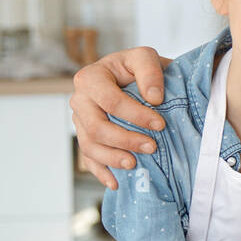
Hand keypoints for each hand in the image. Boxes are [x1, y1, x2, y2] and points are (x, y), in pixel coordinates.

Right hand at [69, 47, 169, 188]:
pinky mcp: (86, 137)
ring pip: (89, 145)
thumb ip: (149, 71)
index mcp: (90, 78)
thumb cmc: (139, 68)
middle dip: (124, 139)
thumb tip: (153, 98)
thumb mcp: (145, 58)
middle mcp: (80, 100)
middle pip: (95, 127)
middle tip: (152, 147)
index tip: (160, 124)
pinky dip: (101, 172)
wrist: (133, 77)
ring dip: (112, 158)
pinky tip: (116, 182)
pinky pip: (88, 158)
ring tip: (135, 164)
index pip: (110, 101)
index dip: (135, 115)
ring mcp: (80, 121)